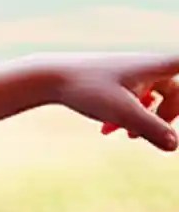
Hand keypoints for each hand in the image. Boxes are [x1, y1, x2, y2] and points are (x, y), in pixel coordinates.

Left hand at [40, 53, 178, 151]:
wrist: (45, 76)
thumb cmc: (84, 88)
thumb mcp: (121, 112)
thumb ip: (151, 129)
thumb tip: (176, 146)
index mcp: (155, 65)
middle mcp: (147, 65)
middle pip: (175, 90)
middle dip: (167, 116)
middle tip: (147, 135)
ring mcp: (131, 72)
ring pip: (153, 97)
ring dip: (145, 119)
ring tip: (126, 137)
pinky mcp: (115, 80)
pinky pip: (135, 98)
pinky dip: (128, 116)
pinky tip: (108, 132)